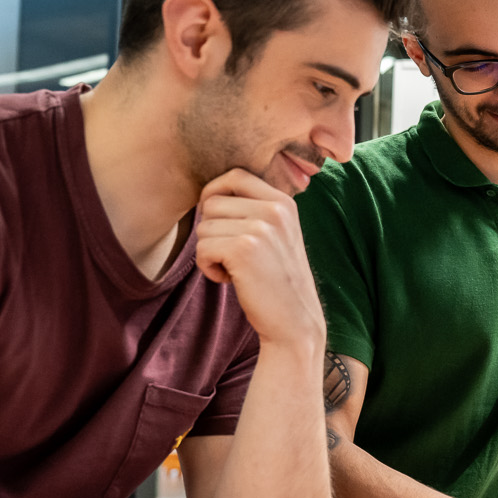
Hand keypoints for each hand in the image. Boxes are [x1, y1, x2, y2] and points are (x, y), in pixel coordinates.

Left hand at [193, 169, 326, 348]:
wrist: (295, 322)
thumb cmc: (278, 281)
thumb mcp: (278, 235)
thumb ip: (255, 210)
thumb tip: (210, 193)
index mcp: (284, 202)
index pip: (235, 175)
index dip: (215, 193)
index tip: (216, 219)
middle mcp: (275, 209)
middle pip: (212, 201)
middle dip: (211, 229)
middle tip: (230, 255)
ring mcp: (260, 227)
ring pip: (204, 226)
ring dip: (209, 251)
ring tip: (234, 269)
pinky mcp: (244, 249)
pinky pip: (202, 248)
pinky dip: (208, 268)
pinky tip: (229, 280)